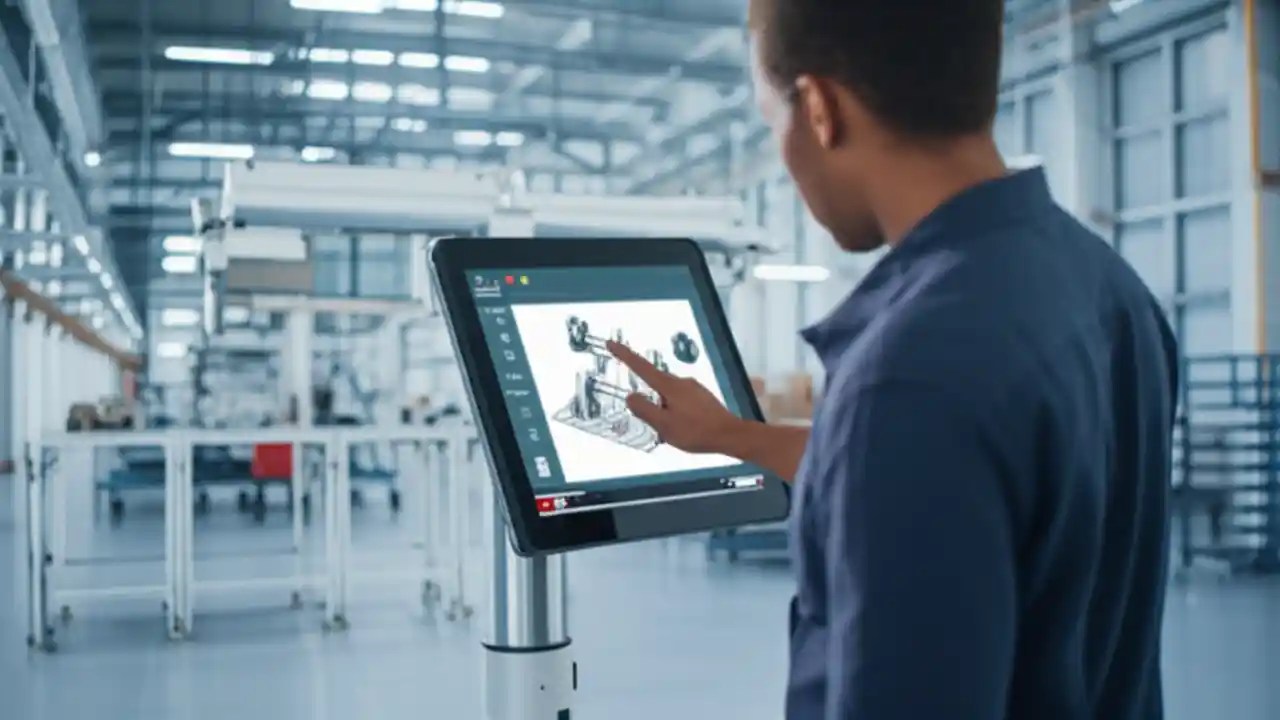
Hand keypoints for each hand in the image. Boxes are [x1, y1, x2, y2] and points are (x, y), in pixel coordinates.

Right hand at [606, 340, 743, 453]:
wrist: (730, 435)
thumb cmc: (695, 431)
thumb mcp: (664, 425)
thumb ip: (645, 410)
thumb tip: (630, 396)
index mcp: (670, 386)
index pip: (642, 367)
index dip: (625, 355)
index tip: (611, 343)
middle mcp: (682, 382)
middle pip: (656, 385)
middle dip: (651, 402)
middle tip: (658, 426)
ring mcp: (694, 388)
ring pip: (669, 395)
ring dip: (665, 410)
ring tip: (675, 433)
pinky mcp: (703, 397)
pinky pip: (681, 400)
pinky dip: (676, 412)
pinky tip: (685, 428)